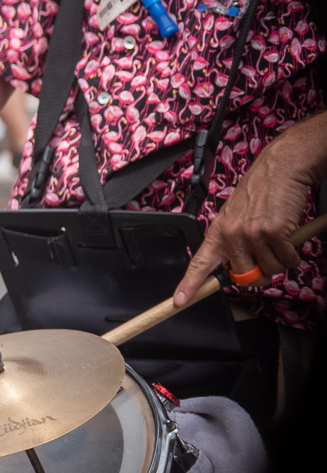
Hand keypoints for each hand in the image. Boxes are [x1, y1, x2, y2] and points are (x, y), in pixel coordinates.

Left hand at [174, 124, 326, 303]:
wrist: (278, 170)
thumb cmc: (259, 194)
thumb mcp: (237, 219)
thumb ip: (235, 245)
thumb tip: (242, 272)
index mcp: (218, 233)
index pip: (199, 264)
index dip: (190, 285)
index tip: (179, 302)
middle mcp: (231, 235)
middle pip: (246, 277)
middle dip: (261, 273)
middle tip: (267, 254)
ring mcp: (251, 234)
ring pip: (270, 270)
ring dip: (280, 260)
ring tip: (278, 238)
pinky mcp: (273, 232)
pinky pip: (287, 260)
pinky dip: (293, 253)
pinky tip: (289, 235)